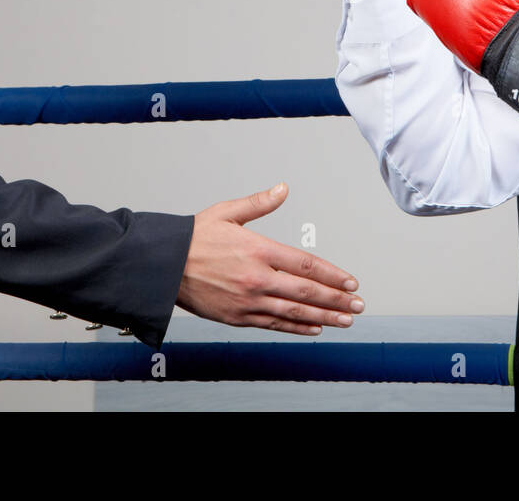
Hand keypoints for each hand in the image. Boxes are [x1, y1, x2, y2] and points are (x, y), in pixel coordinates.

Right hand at [176, 182, 363, 334]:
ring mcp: (248, 301)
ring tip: (345, 320)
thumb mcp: (226, 212)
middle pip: (306, 292)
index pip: (305, 265)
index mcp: (258, 250)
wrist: (162, 266)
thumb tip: (282, 189)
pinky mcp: (237, 317)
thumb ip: (259, 203)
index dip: (332, 275)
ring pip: (294, 312)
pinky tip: (314, 329)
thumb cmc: (193, 238)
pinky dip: (296, 328)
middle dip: (336, 300)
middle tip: (357, 305)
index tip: (350, 282)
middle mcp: (256, 278)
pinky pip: (273, 325)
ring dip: (323, 317)